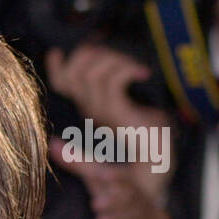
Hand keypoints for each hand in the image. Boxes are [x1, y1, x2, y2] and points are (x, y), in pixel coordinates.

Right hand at [46, 44, 174, 200]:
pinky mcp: (119, 118)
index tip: (59, 53)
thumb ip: (110, 91)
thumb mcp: (129, 110)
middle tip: (120, 58)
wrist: (162, 165)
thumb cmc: (147, 139)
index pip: (62, 84)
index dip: (56, 67)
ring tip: (135, 68)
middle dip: (96, 53)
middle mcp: (90, 111)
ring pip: (93, 74)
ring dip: (116, 61)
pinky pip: (112, 84)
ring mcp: (103, 115)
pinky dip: (127, 71)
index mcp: (88, 108)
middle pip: (75, 72)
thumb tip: (89, 95)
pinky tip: (142, 73)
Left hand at [51, 135, 171, 218]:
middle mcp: (132, 202)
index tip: (104, 175)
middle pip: (127, 200)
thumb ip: (75, 161)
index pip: (122, 178)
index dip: (114, 177)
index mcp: (124, 184)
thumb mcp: (98, 178)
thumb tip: (50, 143)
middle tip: (97, 204)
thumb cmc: (115, 194)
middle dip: (114, 201)